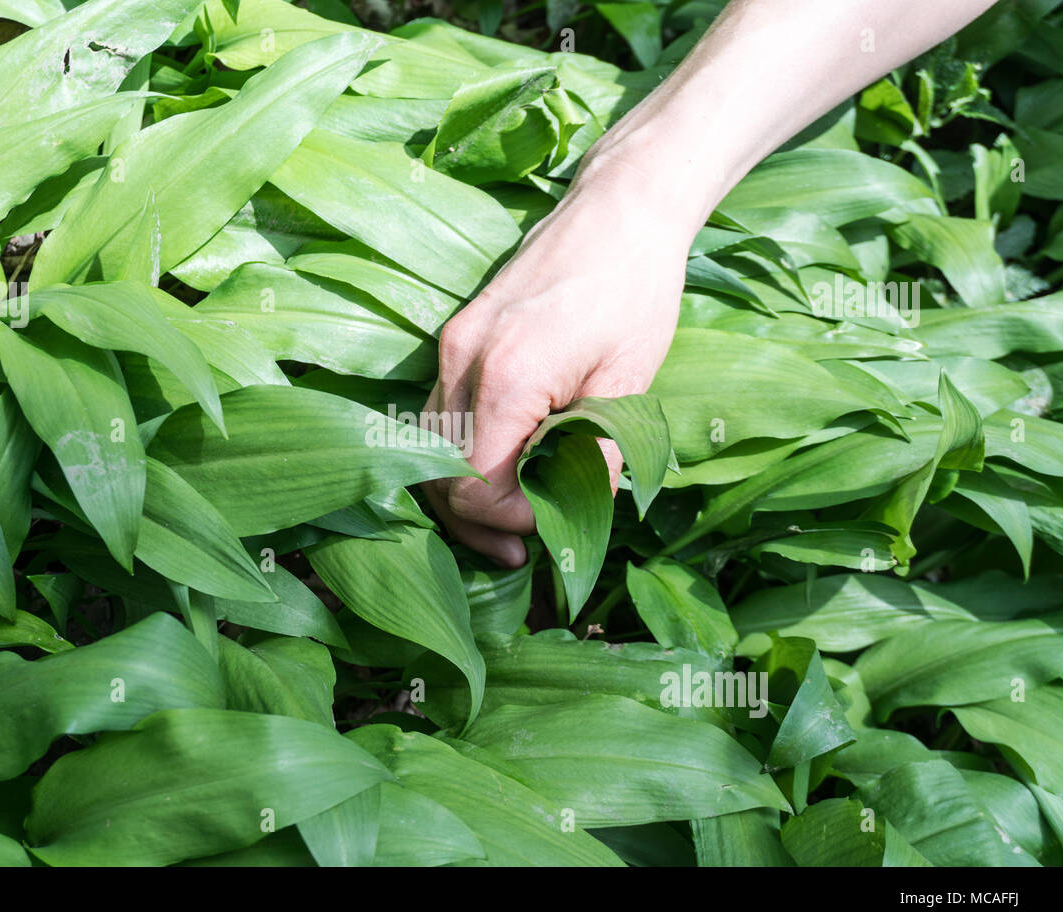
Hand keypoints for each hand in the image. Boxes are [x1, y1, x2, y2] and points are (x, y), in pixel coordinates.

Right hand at [420, 157, 699, 566]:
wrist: (618, 208)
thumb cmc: (634, 289)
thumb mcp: (630, 382)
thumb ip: (596, 454)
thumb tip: (577, 508)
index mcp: (506, 375)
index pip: (474, 483)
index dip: (507, 520)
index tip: (550, 526)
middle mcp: (462, 361)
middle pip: (436, 474)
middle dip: (476, 522)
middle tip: (520, 552)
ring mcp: (451, 346)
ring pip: (428, 449)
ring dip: (463, 493)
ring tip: (511, 522)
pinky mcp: (455, 337)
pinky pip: (438, 417)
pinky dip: (460, 456)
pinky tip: (502, 472)